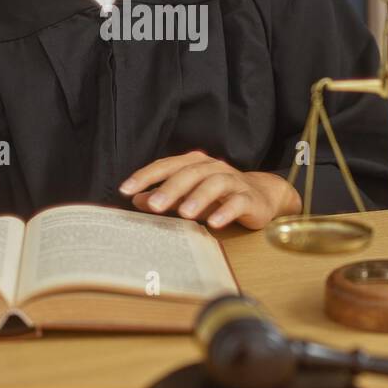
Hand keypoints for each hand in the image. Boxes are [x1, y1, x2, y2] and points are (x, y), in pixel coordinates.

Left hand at [118, 151, 300, 229]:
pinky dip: (225, 212)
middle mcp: (213, 167)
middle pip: (189, 174)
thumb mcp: (188, 195)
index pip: (166, 165)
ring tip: (184, 214)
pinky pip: (237, 203)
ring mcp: (233, 181)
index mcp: (194, 163)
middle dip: (170, 189)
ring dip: (198, 198)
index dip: (146, 176)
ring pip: (214, 184)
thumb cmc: (218, 196)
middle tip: (153, 206)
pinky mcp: (249, 198)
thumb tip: (136, 199)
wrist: (262, 197)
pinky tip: (214, 224)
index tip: (125, 189)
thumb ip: (164, 195)